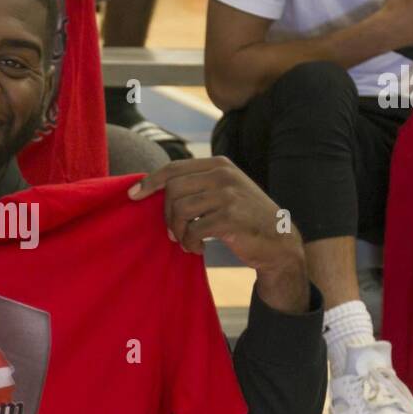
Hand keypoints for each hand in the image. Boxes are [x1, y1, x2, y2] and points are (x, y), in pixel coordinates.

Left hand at [129, 157, 309, 312]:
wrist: (279, 241)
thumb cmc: (245, 218)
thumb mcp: (224, 192)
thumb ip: (197, 186)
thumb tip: (155, 190)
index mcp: (218, 165)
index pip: (174, 168)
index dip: (150, 182)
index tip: (132, 195)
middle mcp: (223, 175)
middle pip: (172, 190)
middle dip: (167, 215)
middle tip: (174, 233)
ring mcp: (228, 195)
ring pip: (180, 210)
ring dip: (178, 232)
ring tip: (188, 242)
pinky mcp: (230, 218)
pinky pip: (193, 230)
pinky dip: (190, 243)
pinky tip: (199, 248)